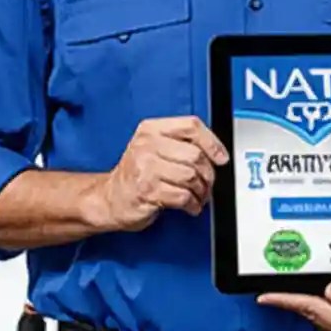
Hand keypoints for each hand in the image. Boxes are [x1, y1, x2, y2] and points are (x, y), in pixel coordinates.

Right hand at [85, 116, 228, 231]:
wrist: (110, 198)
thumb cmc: (137, 174)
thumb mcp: (155, 149)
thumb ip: (181, 144)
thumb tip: (217, 152)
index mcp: (152, 129)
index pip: (190, 126)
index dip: (212, 142)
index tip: (221, 157)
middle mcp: (147, 145)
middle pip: (195, 155)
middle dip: (207, 174)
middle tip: (206, 183)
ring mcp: (145, 168)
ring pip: (191, 176)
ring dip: (201, 191)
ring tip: (197, 195)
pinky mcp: (147, 190)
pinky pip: (183, 196)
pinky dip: (192, 204)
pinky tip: (189, 205)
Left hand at [257, 281, 330, 330]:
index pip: (311, 308)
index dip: (287, 301)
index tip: (266, 296)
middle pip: (309, 311)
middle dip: (289, 300)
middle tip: (268, 289)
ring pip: (315, 313)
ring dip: (302, 302)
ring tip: (285, 291)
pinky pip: (324, 315)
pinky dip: (315, 304)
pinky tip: (312, 296)